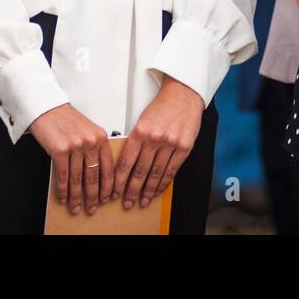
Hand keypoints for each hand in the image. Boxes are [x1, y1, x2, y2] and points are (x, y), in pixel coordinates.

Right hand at [28, 105, 113, 215]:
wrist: (46, 108)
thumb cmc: (65, 119)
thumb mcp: (87, 130)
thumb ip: (94, 148)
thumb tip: (95, 174)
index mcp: (100, 137)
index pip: (109, 167)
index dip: (108, 186)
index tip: (107, 198)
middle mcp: (90, 141)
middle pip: (94, 177)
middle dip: (93, 196)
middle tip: (92, 208)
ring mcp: (75, 146)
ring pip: (78, 179)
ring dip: (76, 197)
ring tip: (76, 207)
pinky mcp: (60, 150)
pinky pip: (63, 176)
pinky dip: (62, 190)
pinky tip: (63, 197)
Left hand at [113, 76, 203, 209]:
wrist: (183, 94)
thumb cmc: (161, 107)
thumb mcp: (142, 120)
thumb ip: (136, 141)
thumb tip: (126, 165)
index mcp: (139, 132)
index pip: (126, 162)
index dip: (119, 180)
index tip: (114, 192)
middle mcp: (154, 139)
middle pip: (140, 171)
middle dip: (131, 190)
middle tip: (126, 203)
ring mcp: (170, 143)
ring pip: (156, 174)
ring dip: (148, 191)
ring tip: (142, 201)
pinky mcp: (184, 147)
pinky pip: (172, 170)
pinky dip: (164, 183)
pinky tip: (158, 191)